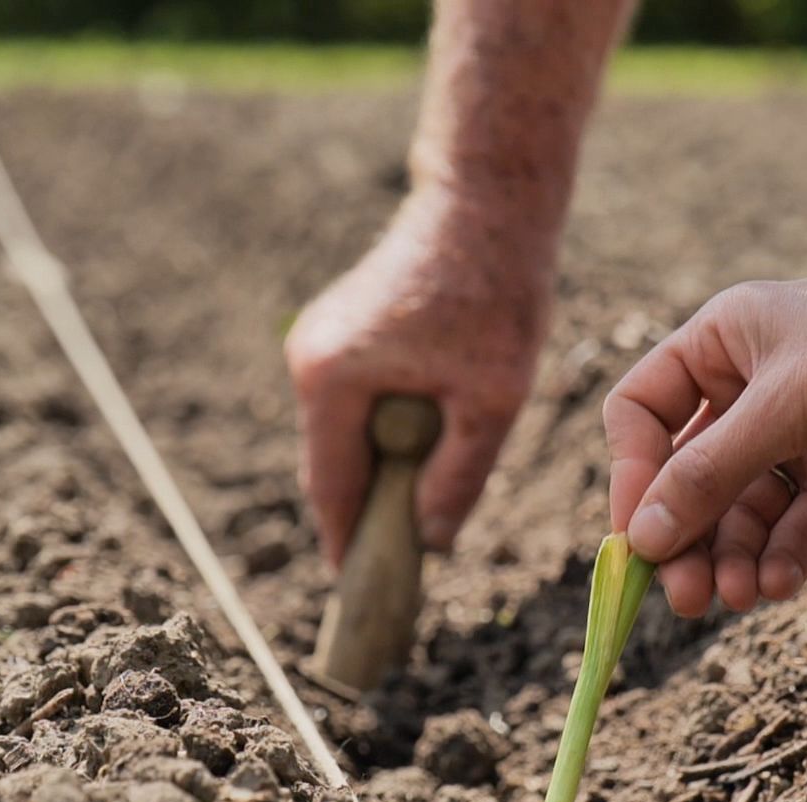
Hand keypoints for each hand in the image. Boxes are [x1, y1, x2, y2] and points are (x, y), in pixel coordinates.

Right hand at [285, 191, 550, 564]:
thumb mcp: (492, 402)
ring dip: (383, 468)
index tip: (361, 596)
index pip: (331, 489)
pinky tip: (429, 447)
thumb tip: (429, 542)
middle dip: (369, 511)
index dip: (349, 546)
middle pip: (333, 465)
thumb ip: (458, 478)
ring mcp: (320, 342)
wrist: (488, 201)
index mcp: (332, 380)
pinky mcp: (343, 330)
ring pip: (348, 436)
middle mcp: (310, 362)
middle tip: (405, 563)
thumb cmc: (496, 294)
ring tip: (426, 506)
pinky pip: (358, 405)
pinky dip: (388, 432)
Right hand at [603, 255, 806, 615]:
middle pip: (690, 478)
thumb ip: (709, 475)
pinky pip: (798, 529)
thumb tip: (640, 541)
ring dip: (734, 558)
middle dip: (685, 537)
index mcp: (723, 345)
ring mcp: (803, 438)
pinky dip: (785, 559)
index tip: (635, 539)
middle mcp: (753, 391)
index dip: (631, 476)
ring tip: (739, 597)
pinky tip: (781, 584)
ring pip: (744, 513)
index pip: (644, 415)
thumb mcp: (784, 408)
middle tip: (683, 598)